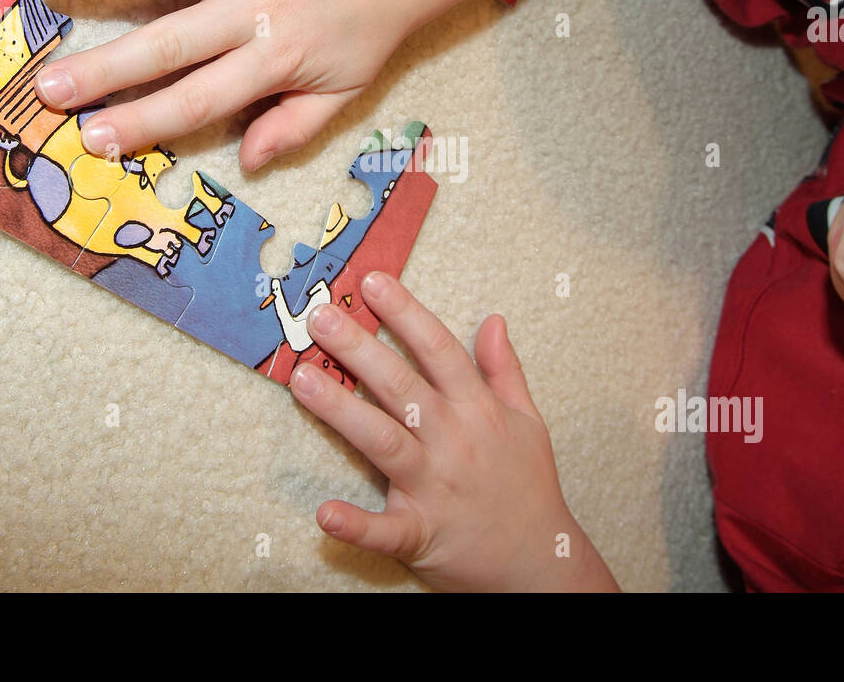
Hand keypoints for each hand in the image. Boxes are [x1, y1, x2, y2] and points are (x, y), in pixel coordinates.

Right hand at [34, 0, 421, 169]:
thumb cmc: (368, 30)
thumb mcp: (342, 93)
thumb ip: (293, 127)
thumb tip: (248, 162)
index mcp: (274, 60)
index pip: (199, 100)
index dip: (144, 122)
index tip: (92, 139)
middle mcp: (257, 8)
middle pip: (174, 43)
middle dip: (109, 68)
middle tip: (48, 86)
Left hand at [291, 271, 619, 591]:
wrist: (541, 562)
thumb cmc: (528, 487)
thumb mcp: (527, 420)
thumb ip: (504, 370)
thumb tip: (492, 320)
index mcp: (478, 411)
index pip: (438, 350)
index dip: (406, 313)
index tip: (373, 282)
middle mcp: (454, 442)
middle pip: (401, 385)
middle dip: (360, 348)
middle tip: (321, 316)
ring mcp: (435, 487)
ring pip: (382, 441)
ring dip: (340, 410)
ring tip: (302, 379)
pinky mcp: (420, 533)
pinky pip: (384, 530)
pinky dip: (355, 524)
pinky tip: (324, 512)